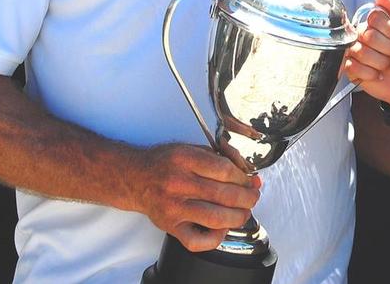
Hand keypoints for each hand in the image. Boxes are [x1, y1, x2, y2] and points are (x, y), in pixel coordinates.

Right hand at [133, 143, 261, 251]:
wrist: (136, 178)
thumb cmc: (166, 163)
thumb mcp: (191, 148)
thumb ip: (219, 157)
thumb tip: (245, 172)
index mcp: (185, 159)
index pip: (225, 170)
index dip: (244, 178)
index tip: (249, 180)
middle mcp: (178, 183)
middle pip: (224, 195)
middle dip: (247, 198)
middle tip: (253, 197)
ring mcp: (174, 207)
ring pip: (216, 218)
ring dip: (238, 217)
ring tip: (244, 212)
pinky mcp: (170, 226)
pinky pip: (197, 240)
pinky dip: (215, 238)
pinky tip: (221, 228)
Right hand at [345, 0, 389, 108]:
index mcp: (379, 22)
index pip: (374, 17)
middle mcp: (365, 34)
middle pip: (367, 35)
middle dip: (389, 48)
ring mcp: (357, 51)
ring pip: (360, 51)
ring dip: (381, 62)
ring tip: (388, 65)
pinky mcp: (352, 69)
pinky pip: (353, 66)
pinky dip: (370, 74)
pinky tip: (378, 74)